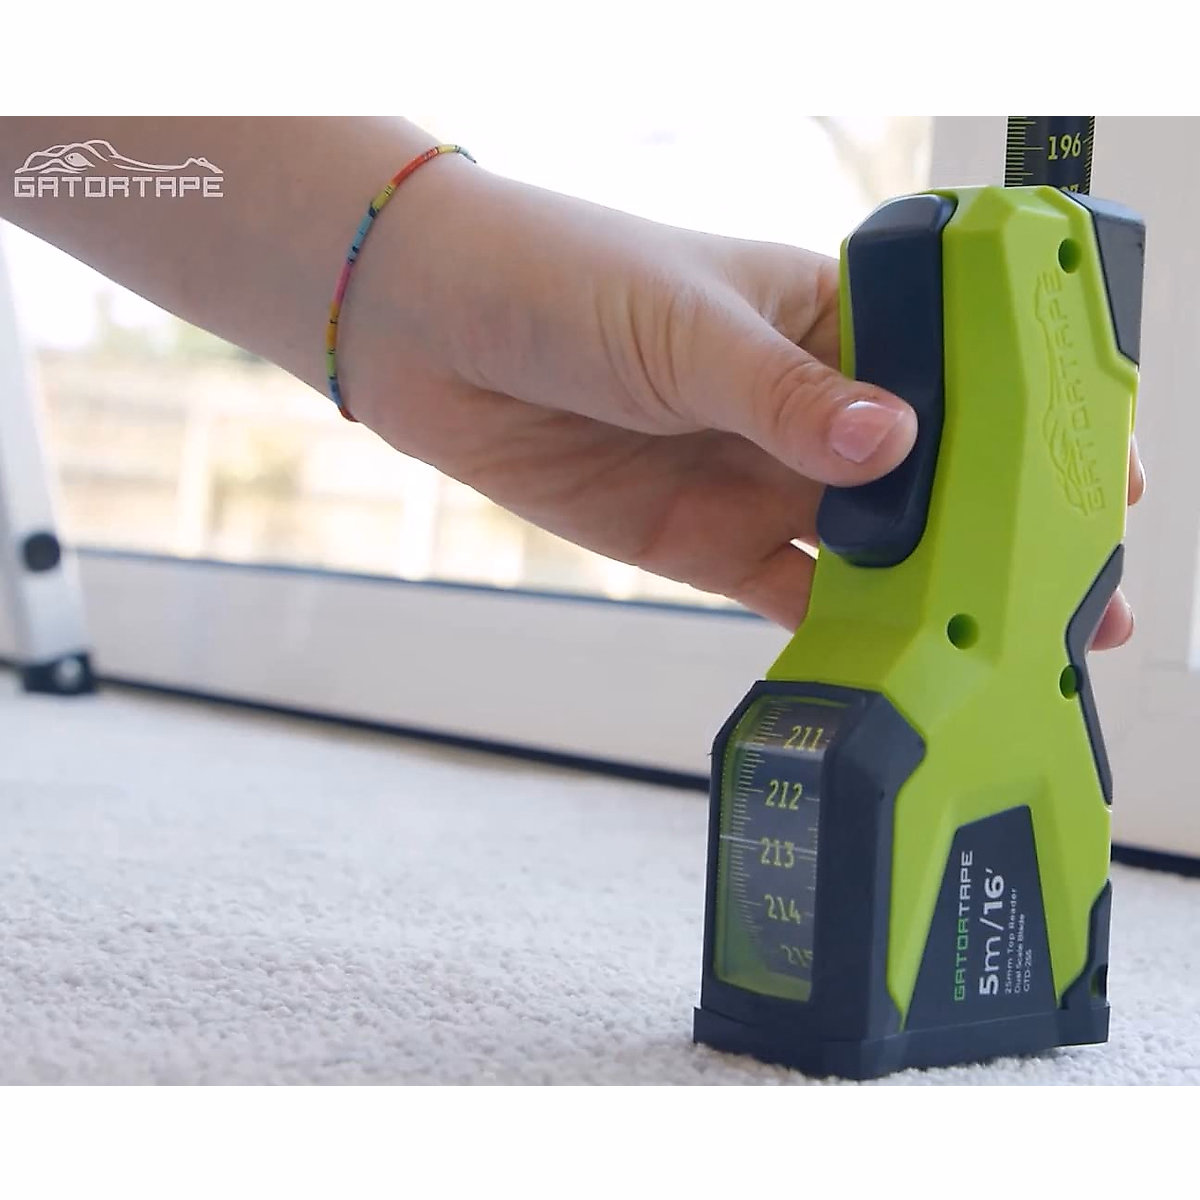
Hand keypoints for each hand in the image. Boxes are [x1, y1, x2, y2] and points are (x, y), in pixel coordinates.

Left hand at [342, 162, 1141, 645]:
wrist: (433, 335)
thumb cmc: (562, 278)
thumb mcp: (684, 325)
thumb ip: (784, 393)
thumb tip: (894, 438)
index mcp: (825, 320)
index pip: (957, 375)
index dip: (1029, 430)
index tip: (1098, 480)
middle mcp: (803, 407)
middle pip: (928, 476)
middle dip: (1000, 531)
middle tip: (1082, 593)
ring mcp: (756, 478)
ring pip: (872, 546)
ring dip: (938, 593)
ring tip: (1013, 642)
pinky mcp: (703, 541)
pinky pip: (792, 595)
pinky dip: (842, 630)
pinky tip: (900, 661)